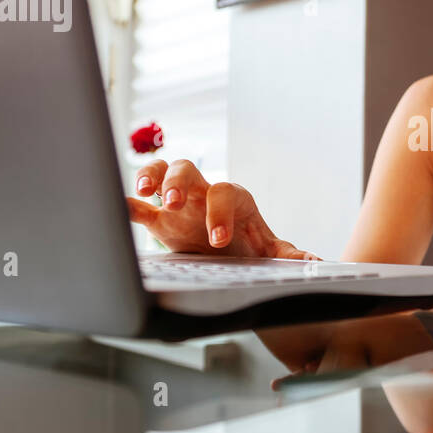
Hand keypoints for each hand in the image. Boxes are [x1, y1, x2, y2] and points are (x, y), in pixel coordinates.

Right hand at [125, 158, 317, 257]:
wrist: (227, 252)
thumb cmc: (247, 245)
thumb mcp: (269, 251)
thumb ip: (289, 255)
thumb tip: (317, 263)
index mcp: (233, 199)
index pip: (226, 193)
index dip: (220, 213)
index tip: (217, 241)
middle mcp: (202, 193)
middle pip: (188, 169)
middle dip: (179, 181)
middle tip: (174, 202)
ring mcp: (178, 203)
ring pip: (161, 173)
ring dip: (150, 177)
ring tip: (144, 192)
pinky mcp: (157, 218)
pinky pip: (137, 204)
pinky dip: (125, 202)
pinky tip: (115, 205)